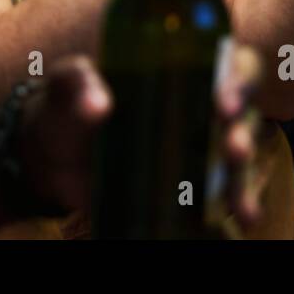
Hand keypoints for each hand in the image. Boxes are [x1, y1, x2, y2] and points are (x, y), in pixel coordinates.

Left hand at [19, 50, 266, 236]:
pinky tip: (234, 228)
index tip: (222, 102)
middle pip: (243, 116)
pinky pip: (219, 200)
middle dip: (244, 133)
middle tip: (232, 151)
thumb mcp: (67, 84)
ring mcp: (197, 151)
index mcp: (184, 68)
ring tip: (243, 209)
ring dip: (243, 182)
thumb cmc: (66, 105)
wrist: (49, 157)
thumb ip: (79, 84)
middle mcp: (200, 108)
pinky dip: (229, 215)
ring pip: (237, 162)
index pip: (231, 64)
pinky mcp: (187, 189)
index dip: (239, 79)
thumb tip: (98, 106)